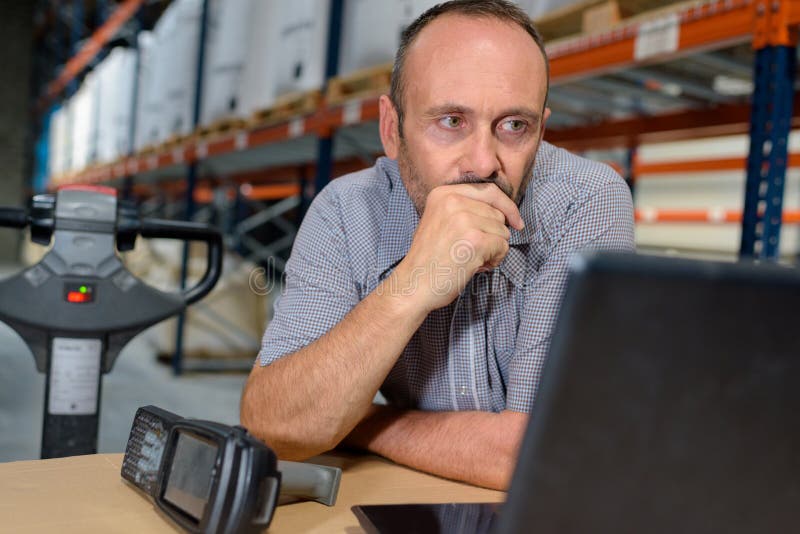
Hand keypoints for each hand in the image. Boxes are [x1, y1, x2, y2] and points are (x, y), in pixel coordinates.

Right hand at [392, 182, 523, 311]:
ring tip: (471, 259)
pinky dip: (495, 259)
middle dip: (494, 234)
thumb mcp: (440, 221)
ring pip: (503, 231)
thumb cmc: (429, 259)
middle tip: (475, 251)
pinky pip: (502, 246)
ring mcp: (464, 220)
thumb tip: (503, 211)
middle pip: (498, 213)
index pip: (489, 190)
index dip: (506, 206)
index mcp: (444, 193)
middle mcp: (453, 201)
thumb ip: (465, 209)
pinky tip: (476, 266)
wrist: (413, 285)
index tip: (515, 221)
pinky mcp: (475, 240)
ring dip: (494, 249)